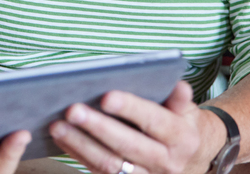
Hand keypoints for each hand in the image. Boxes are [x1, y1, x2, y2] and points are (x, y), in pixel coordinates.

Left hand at [49, 81, 214, 173]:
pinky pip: (100, 172)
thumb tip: (178, 85)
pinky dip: (78, 154)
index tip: (106, 97)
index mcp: (181, 139)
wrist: (192, 162)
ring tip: (58, 125)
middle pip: (127, 145)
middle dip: (97, 127)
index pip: (154, 121)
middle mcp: (165, 162)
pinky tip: (62, 138)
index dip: (130, 109)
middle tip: (72, 110)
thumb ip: (178, 99)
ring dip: (80, 144)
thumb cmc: (182, 127)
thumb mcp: (188, 111)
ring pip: (110, 164)